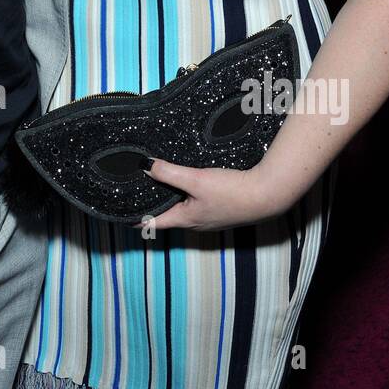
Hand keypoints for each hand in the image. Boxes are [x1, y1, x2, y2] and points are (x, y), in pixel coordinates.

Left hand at [131, 158, 284, 234]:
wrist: (267, 195)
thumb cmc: (232, 192)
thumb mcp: (196, 179)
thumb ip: (169, 173)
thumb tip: (145, 165)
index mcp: (185, 219)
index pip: (153, 222)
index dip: (136, 218)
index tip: (121, 215)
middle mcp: (196, 223)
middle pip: (168, 216)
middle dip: (153, 207)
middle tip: (137, 194)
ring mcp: (210, 218)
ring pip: (184, 210)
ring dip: (172, 200)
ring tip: (160, 187)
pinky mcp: (222, 210)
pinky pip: (198, 204)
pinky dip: (189, 196)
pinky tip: (192, 185)